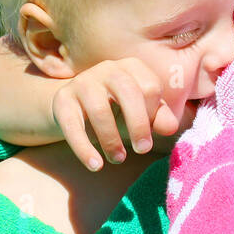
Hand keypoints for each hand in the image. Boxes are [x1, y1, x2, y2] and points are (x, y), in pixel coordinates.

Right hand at [49, 58, 185, 170]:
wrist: (74, 108)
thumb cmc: (116, 109)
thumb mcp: (140, 112)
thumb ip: (159, 117)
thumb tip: (171, 128)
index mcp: (132, 67)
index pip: (150, 86)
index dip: (153, 113)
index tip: (149, 134)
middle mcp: (108, 69)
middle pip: (128, 92)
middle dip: (139, 124)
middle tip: (143, 150)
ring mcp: (83, 82)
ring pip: (100, 110)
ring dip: (111, 140)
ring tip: (118, 159)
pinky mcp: (62, 100)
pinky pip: (72, 125)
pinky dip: (84, 148)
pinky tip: (95, 165)